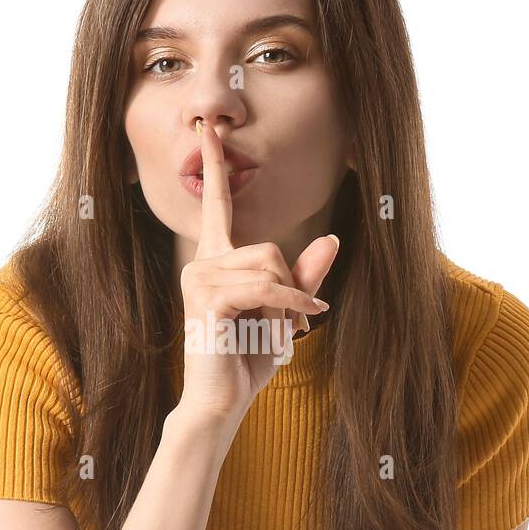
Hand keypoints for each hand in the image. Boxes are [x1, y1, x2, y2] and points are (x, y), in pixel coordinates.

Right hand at [177, 120, 338, 424]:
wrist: (222, 401)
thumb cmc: (247, 358)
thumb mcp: (285, 313)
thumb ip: (304, 276)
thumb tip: (330, 237)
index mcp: (215, 260)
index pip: (217, 204)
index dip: (214, 164)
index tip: (207, 128)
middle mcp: (201, 262)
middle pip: (269, 248)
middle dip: (289, 289)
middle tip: (286, 327)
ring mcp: (198, 278)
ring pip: (270, 266)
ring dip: (288, 304)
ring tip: (277, 334)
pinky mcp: (207, 298)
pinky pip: (267, 287)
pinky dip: (290, 308)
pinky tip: (295, 332)